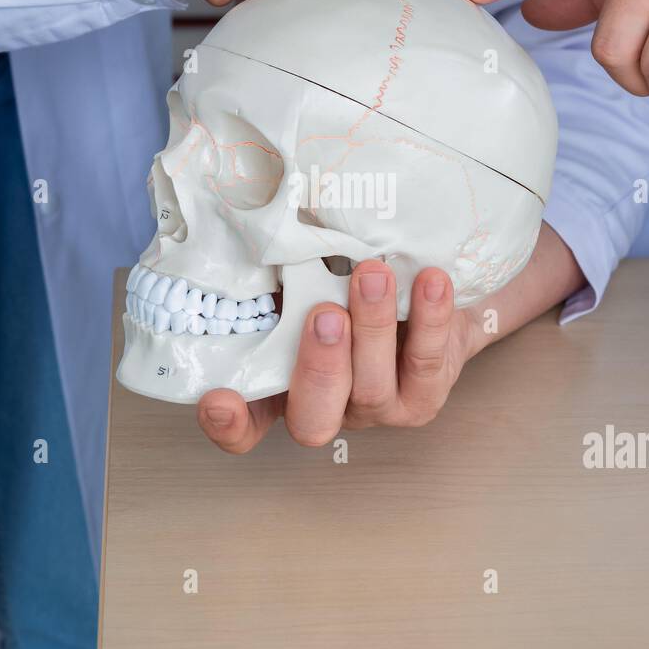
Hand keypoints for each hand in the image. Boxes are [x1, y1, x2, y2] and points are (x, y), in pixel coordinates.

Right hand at [196, 260, 480, 452]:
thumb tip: (262, 228)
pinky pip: (426, 364)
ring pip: (371, 390)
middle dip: (318, 368)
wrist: (429, 284)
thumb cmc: (353, 276)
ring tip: (374, 276)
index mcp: (283, 381)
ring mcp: (377, 408)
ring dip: (372, 330)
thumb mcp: (311, 270)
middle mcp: (327, 404)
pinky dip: (428, 320)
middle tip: (325, 315)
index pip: (246, 421)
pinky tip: (429, 282)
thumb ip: (283, 267)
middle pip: (312, 419)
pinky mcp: (424, 395)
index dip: (229, 421)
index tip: (218, 399)